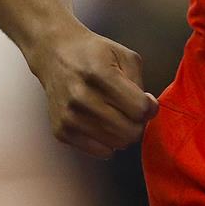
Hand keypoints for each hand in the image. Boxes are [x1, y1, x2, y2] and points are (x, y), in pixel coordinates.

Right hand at [25, 25, 158, 158]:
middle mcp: (82, 97)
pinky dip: (108, 142)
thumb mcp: (124, 55)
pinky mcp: (61, 131)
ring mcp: (69, 116)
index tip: (147, 102)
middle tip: (132, 112)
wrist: (54, 54)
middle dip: (139, 123)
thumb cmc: (93, 53)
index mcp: (100, 75)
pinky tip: (104, 124)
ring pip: (117, 144)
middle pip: (130, 131)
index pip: (139, 109)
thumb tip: (148, 109)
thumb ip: (139, 82)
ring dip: (124, 133)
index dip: (150, 107)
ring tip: (117, 116)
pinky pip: (100, 152)